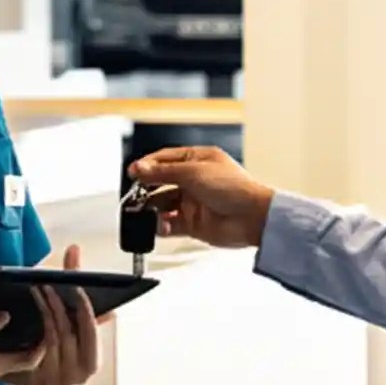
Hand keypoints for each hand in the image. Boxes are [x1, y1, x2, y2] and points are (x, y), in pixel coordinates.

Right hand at [0, 312, 46, 384]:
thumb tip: (6, 316)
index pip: (31, 359)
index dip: (45, 343)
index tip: (51, 321)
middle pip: (26, 360)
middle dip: (38, 342)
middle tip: (44, 318)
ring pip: (13, 360)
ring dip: (23, 345)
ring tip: (27, 321)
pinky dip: (7, 349)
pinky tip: (2, 332)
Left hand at [5, 245, 103, 384]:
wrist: (23, 370)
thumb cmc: (54, 339)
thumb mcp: (69, 315)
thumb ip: (75, 282)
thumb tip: (74, 249)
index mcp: (93, 363)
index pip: (92, 335)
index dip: (87, 312)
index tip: (78, 290)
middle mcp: (77, 376)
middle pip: (70, 335)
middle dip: (60, 307)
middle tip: (49, 285)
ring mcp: (55, 381)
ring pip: (52, 338)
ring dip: (45, 311)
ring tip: (38, 290)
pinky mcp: (35, 382)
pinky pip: (35, 349)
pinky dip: (35, 327)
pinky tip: (30, 309)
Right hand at [127, 146, 275, 248]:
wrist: (252, 217)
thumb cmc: (235, 188)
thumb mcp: (194, 172)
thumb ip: (163, 172)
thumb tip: (140, 168)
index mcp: (198, 160)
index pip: (165, 159)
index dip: (148, 165)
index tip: (133, 172)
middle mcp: (195, 180)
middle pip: (161, 182)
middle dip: (146, 188)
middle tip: (134, 194)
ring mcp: (193, 202)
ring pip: (163, 204)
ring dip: (151, 209)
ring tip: (143, 212)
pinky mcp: (193, 223)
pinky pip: (170, 224)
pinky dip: (161, 225)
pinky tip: (159, 224)